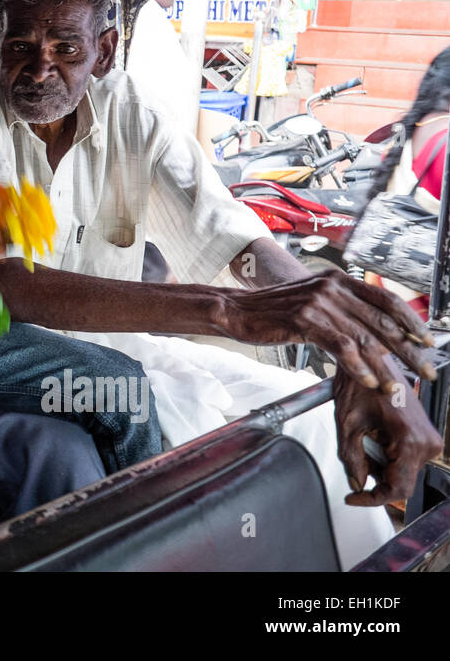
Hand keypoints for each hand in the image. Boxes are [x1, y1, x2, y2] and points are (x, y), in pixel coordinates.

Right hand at [219, 270, 438, 390]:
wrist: (236, 310)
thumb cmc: (273, 312)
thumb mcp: (313, 303)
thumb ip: (342, 311)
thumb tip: (373, 333)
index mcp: (338, 280)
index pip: (386, 300)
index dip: (412, 322)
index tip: (428, 343)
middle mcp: (332, 286)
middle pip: (382, 321)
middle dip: (409, 351)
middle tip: (426, 372)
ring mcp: (318, 302)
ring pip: (364, 338)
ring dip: (385, 366)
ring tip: (397, 386)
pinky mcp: (303, 320)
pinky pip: (340, 346)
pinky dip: (358, 366)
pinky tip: (367, 380)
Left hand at [333, 363, 440, 506]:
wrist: (372, 359)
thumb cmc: (360, 384)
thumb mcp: (348, 424)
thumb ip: (352, 459)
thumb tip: (358, 483)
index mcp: (409, 440)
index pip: (398, 489)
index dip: (373, 499)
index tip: (354, 498)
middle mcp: (427, 442)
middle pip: (401, 480)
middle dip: (374, 476)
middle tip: (354, 457)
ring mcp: (430, 437)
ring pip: (403, 469)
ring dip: (379, 464)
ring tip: (362, 438)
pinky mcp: (425, 433)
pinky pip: (406, 456)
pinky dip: (386, 454)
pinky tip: (372, 435)